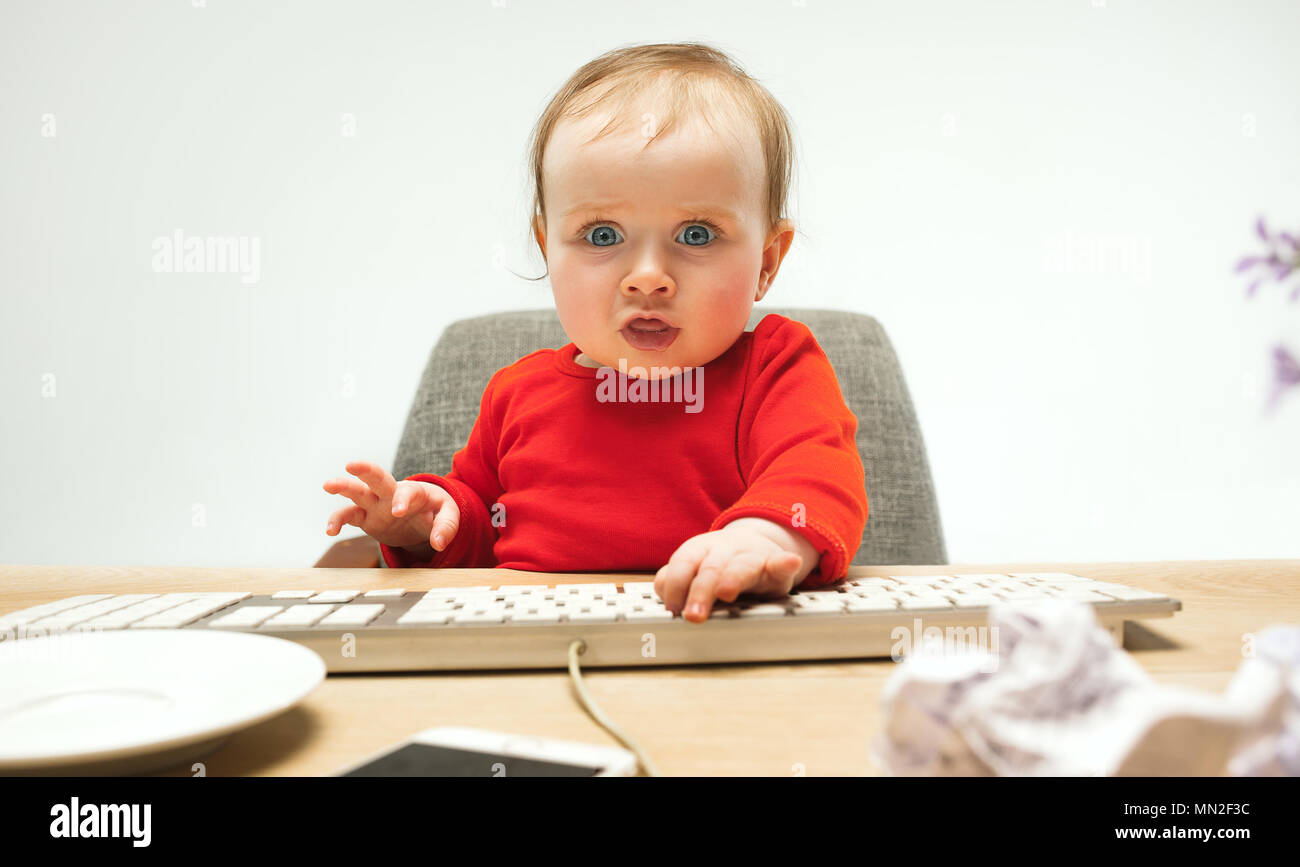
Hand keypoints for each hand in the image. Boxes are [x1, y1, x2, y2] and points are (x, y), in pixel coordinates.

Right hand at [322, 460, 460, 552]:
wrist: (423, 514)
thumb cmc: (436, 510)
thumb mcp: (449, 515)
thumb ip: (447, 527)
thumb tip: (438, 544)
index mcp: (415, 491)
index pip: (408, 492)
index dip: (402, 499)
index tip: (398, 511)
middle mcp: (392, 494)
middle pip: (378, 478)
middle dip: (366, 470)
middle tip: (352, 465)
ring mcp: (376, 505)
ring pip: (357, 493)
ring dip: (343, 487)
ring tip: (328, 485)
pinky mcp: (366, 518)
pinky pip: (349, 516)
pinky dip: (338, 521)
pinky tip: (330, 530)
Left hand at [654, 522, 807, 623]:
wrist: (752, 543)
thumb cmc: (715, 563)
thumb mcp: (691, 569)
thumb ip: (673, 582)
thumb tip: (663, 590)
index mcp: (698, 551)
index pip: (683, 565)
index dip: (676, 585)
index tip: (673, 607)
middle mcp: (724, 550)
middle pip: (710, 569)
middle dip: (701, 592)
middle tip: (693, 616)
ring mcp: (751, 556)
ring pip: (742, 566)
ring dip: (733, 578)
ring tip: (726, 592)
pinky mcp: (776, 564)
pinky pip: (781, 563)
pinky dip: (785, 563)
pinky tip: (790, 563)